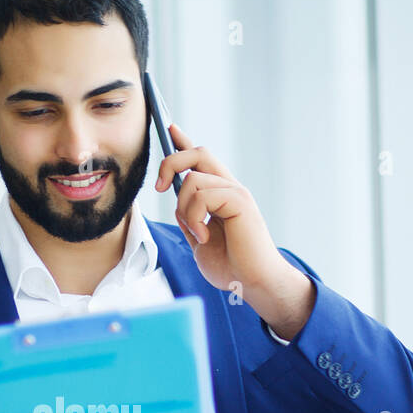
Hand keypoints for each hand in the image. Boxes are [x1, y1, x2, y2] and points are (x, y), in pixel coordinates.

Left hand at [155, 123, 315, 338]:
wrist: (252, 283)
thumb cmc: (231, 267)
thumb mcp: (199, 241)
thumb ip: (189, 219)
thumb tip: (175, 201)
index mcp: (220, 196)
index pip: (200, 161)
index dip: (184, 143)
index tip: (170, 128)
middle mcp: (229, 188)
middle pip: (198, 152)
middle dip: (171, 162)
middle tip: (159, 187)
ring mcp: (236, 192)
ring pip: (193, 179)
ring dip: (184, 209)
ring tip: (198, 234)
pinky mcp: (239, 201)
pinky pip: (202, 195)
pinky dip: (195, 219)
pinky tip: (205, 237)